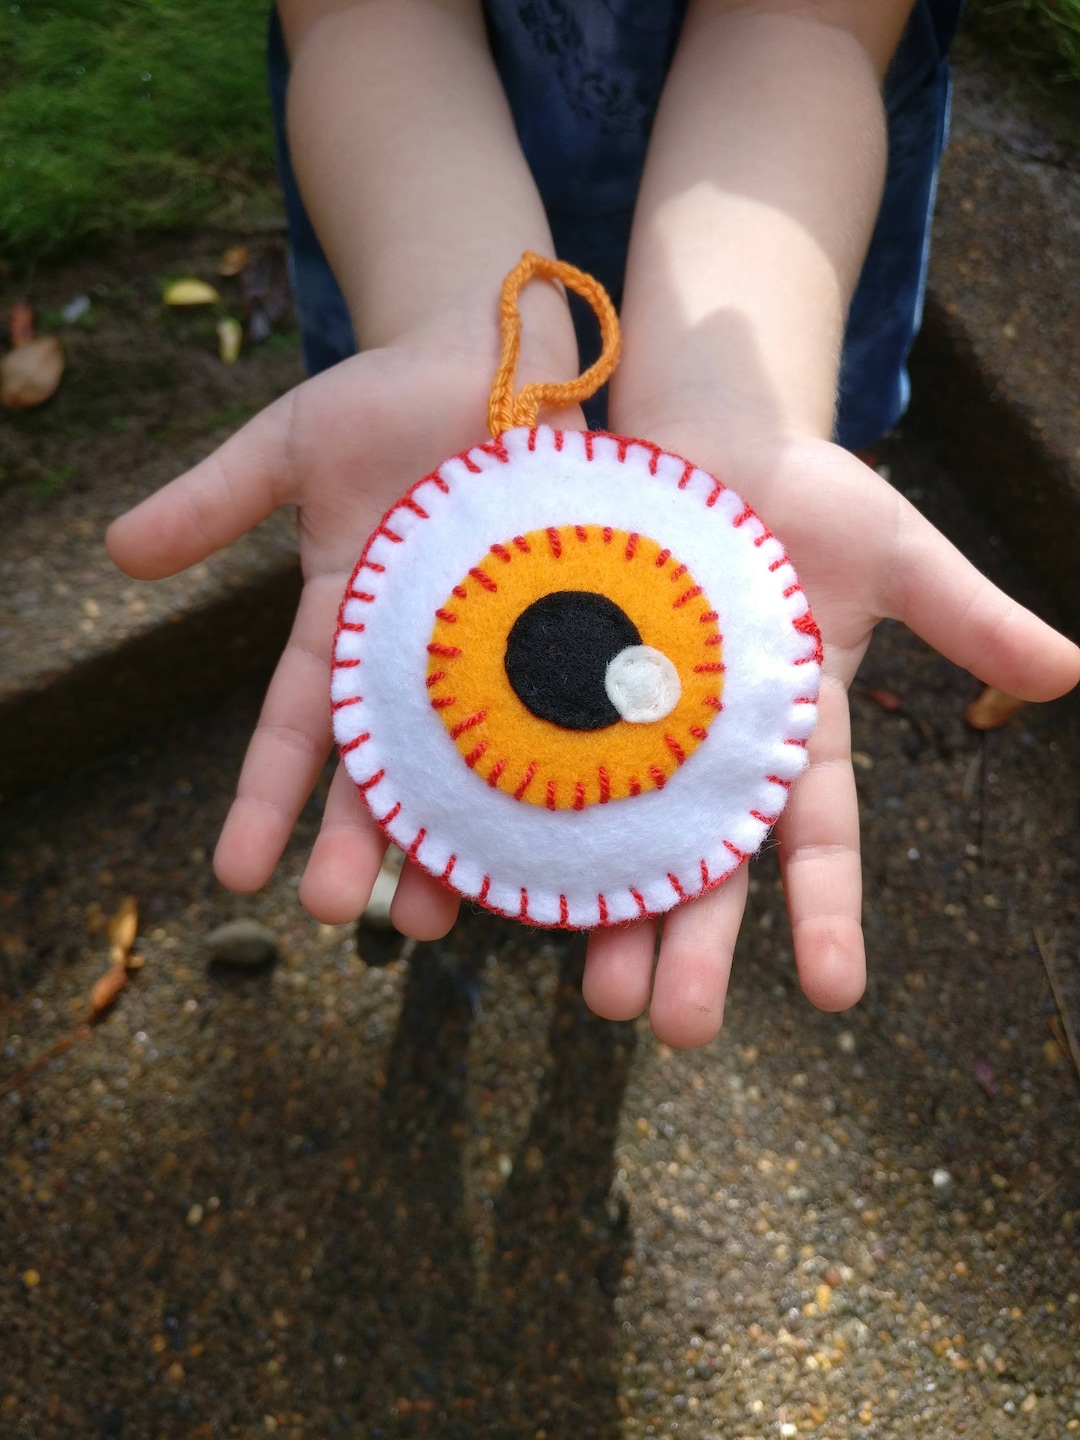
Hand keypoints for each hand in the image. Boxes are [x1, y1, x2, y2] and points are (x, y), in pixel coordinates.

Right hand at [106, 321, 581, 941]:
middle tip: (332, 913)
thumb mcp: (290, 445)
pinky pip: (561, 710)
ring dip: (445, 840)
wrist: (504, 356)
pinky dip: (553, 773)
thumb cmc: (391, 396)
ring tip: (432, 918)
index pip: (295, 728)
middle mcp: (418, 654)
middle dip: (352, 844)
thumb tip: (116, 554)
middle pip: (380, 767)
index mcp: (345, 624)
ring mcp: (493, 645)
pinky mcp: (568, 624)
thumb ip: (213, 501)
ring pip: (468, 762)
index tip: (233, 874)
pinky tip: (551, 839)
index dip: (265, 799)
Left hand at [579, 424, 1079, 1046]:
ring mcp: (636, 728)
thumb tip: (1072, 674)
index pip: (818, 840)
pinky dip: (519, 820)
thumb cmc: (803, 493)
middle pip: (709, 869)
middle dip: (696, 948)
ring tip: (595, 998)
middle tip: (677, 1029)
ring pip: (619, 839)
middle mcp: (715, 753)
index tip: (836, 989)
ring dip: (606, 918)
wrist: (697, 436)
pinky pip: (537, 765)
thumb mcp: (894, 549)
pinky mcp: (562, 691)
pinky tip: (496, 883)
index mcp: (797, 737)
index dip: (827, 912)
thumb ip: (968, 615)